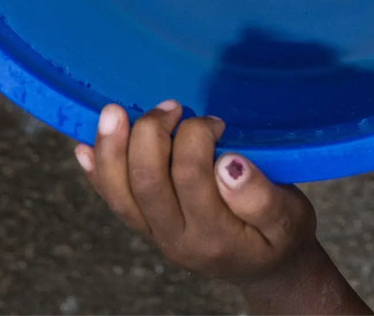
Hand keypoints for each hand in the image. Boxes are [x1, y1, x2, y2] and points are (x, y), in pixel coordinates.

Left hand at [75, 101, 369, 313]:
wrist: (268, 267)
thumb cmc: (280, 233)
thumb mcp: (289, 218)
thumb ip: (262, 196)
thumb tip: (229, 164)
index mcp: (214, 234)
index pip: (190, 174)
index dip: (197, 136)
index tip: (216, 122)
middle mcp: (176, 238)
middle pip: (146, 181)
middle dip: (151, 132)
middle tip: (173, 106)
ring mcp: (156, 234)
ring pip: (120, 192)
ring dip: (112, 148)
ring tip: (115, 111)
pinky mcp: (146, 226)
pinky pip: (113, 200)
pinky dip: (97, 172)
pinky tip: (84, 148)